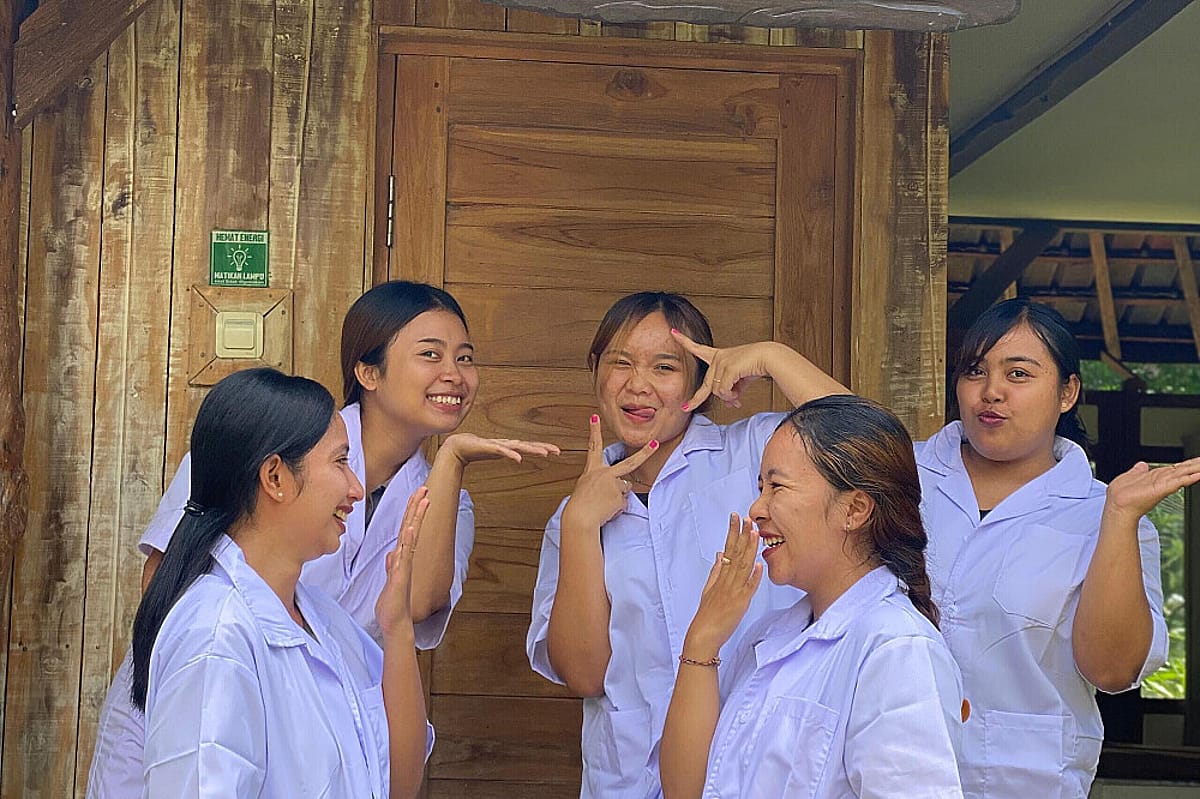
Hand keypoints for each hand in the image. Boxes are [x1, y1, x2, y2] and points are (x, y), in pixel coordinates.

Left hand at [376, 486, 429, 638]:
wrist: (395, 623)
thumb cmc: (392, 606)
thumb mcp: (390, 582)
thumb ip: (392, 567)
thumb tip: (392, 555)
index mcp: (401, 558)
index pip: (406, 530)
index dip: (411, 513)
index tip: (417, 496)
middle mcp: (405, 558)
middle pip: (411, 527)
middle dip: (417, 507)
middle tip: (425, 488)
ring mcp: (405, 565)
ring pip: (411, 536)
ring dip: (417, 517)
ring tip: (424, 499)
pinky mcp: (402, 574)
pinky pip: (406, 554)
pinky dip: (409, 540)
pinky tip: (413, 527)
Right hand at [440, 433, 560, 465]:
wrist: (457, 446)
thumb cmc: (475, 449)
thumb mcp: (494, 452)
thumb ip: (505, 453)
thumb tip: (517, 457)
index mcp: (509, 446)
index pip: (529, 446)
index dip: (543, 447)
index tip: (557, 451)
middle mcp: (506, 444)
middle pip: (528, 445)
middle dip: (543, 447)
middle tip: (558, 451)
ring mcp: (498, 445)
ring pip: (519, 447)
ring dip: (532, 449)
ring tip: (545, 453)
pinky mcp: (489, 446)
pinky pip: (502, 451)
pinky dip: (511, 454)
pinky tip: (519, 458)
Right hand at [562, 414, 658, 529]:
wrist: (579, 517)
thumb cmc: (580, 504)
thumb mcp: (586, 487)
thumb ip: (602, 481)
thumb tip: (621, 484)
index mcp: (592, 469)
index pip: (594, 446)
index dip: (594, 430)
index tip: (595, 417)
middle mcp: (604, 473)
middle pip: (630, 462)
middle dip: (645, 452)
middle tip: (655, 443)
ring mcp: (614, 483)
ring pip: (625, 488)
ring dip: (617, 497)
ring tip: (603, 504)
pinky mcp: (619, 495)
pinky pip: (623, 502)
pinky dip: (617, 507)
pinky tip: (607, 510)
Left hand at [671, 329, 784, 410]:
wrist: (769, 358)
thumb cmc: (755, 366)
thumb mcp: (740, 381)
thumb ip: (732, 391)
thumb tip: (730, 404)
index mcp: (718, 356)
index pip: (697, 348)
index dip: (684, 341)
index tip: (673, 332)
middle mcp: (717, 358)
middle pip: (707, 386)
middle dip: (695, 400)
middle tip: (685, 408)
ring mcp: (721, 362)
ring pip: (717, 390)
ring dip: (728, 396)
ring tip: (738, 396)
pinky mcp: (728, 367)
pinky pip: (724, 390)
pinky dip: (731, 395)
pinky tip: (738, 395)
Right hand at [682, 514, 762, 659]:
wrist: (703, 634)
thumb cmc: (707, 613)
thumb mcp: (709, 588)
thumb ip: (715, 570)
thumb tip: (719, 553)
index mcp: (720, 575)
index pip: (728, 548)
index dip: (732, 532)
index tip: (736, 517)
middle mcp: (726, 580)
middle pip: (735, 553)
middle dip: (741, 534)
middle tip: (746, 517)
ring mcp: (733, 591)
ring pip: (742, 566)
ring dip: (749, 549)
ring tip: (754, 533)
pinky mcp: (739, 603)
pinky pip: (748, 588)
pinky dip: (754, 577)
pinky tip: (759, 564)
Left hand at [1105, 458, 1199, 522]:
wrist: (1118, 507)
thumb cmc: (1121, 496)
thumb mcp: (1129, 477)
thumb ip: (1137, 471)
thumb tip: (1142, 464)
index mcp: (1155, 477)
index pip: (1175, 468)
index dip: (1186, 464)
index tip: (1196, 460)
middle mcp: (1161, 480)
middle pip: (1182, 469)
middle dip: (1195, 464)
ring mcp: (1163, 484)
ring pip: (1183, 473)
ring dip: (1195, 468)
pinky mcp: (1162, 489)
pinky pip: (1178, 482)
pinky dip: (1189, 478)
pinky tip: (1198, 475)